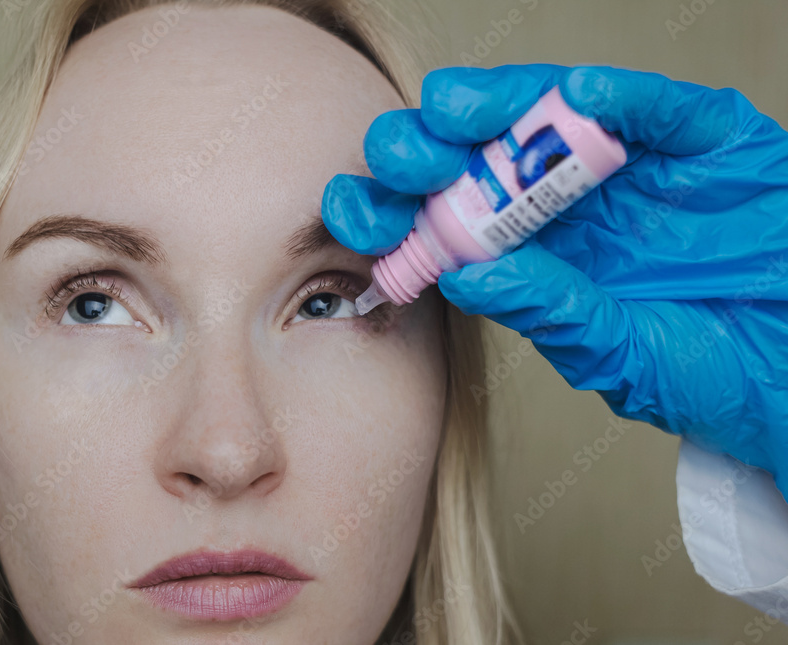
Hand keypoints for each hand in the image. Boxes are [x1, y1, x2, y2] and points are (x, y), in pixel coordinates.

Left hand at [321, 64, 787, 497]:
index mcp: (535, 252)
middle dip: (428, 153)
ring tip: (452, 109)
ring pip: (550, 116)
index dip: (395, 210)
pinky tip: (570, 98)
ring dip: (496, 108)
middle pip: (481, 159)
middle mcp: (569, 200)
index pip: (448, 218)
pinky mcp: (703, 139)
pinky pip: (654, 109)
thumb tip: (466, 276)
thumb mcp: (617, 352)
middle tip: (393, 156)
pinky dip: (616, 99)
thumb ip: (550, 311)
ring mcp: (631, 164)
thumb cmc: (708, 367)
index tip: (348, 208)